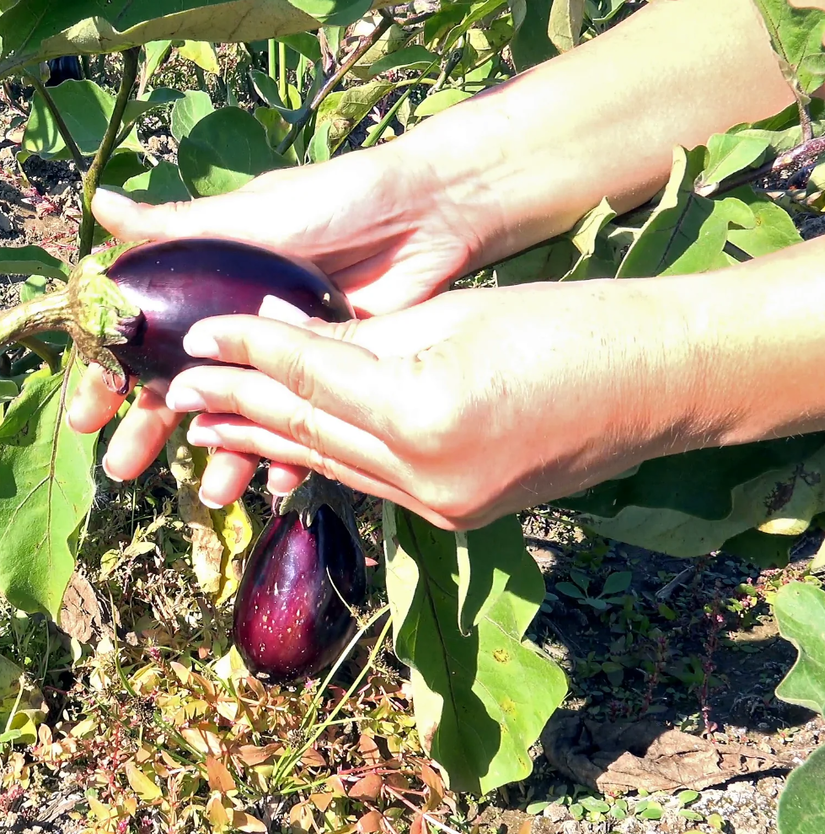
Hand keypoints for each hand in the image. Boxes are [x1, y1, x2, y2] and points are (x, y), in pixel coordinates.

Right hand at [67, 136, 487, 503]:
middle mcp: (238, 324)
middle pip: (182, 384)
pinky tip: (274, 482)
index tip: (84, 415)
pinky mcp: (330, 376)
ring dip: (221, 451)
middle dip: (150, 427)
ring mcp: (284, 354)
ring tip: (211, 492)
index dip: (110, 373)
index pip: (144, 337)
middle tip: (122, 468)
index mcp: (209, 285)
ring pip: (240, 413)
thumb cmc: (336, 199)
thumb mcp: (252, 215)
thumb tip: (97, 206)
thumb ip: (177, 225)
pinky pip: (301, 425)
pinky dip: (286, 454)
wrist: (426, 212)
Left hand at [159, 280, 705, 529]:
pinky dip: (320, 458)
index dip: (250, 348)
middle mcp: (426, 476)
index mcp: (426, 412)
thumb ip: (362, 341)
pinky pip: (368, 482)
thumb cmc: (569, 326)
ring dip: (264, 442)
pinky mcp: (452, 516)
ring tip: (204, 428)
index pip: (312, 376)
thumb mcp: (453, 317)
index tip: (201, 331)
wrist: (656, 384)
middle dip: (237, 403)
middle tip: (177, 387)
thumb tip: (289, 340)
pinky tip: (282, 448)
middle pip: (308, 429)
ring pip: (330, 465)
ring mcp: (441, 507)